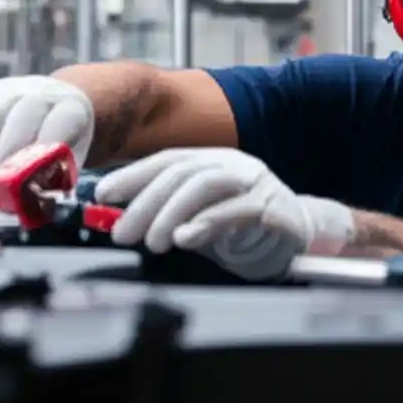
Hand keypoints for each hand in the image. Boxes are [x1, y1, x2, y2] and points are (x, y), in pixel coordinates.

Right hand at [0, 76, 94, 184]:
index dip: (43, 150)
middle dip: (5, 158)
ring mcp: (8, 90)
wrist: (55, 101)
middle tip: (1, 188)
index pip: (59, 122)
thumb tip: (37, 203)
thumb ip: (59, 178)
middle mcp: (39, 92)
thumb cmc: (64, 137)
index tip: (31, 180)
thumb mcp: (74, 156)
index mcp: (71, 107)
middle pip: (17, 118)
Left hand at [95, 148, 353, 280]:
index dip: (132, 175)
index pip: (166, 161)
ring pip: (205, 184)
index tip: (103, 195)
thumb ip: (167, 216)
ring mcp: (255, 182)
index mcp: (212, 161)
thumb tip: (121, 220)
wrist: (300, 238)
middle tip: (122, 232)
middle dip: (145, 202)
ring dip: (171, 213)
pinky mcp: (274, 207)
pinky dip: (206, 223)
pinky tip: (185, 238)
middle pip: (181, 173)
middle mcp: (232, 164)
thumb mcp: (198, 220)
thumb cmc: (243, 229)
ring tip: (152, 242)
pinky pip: (236, 210)